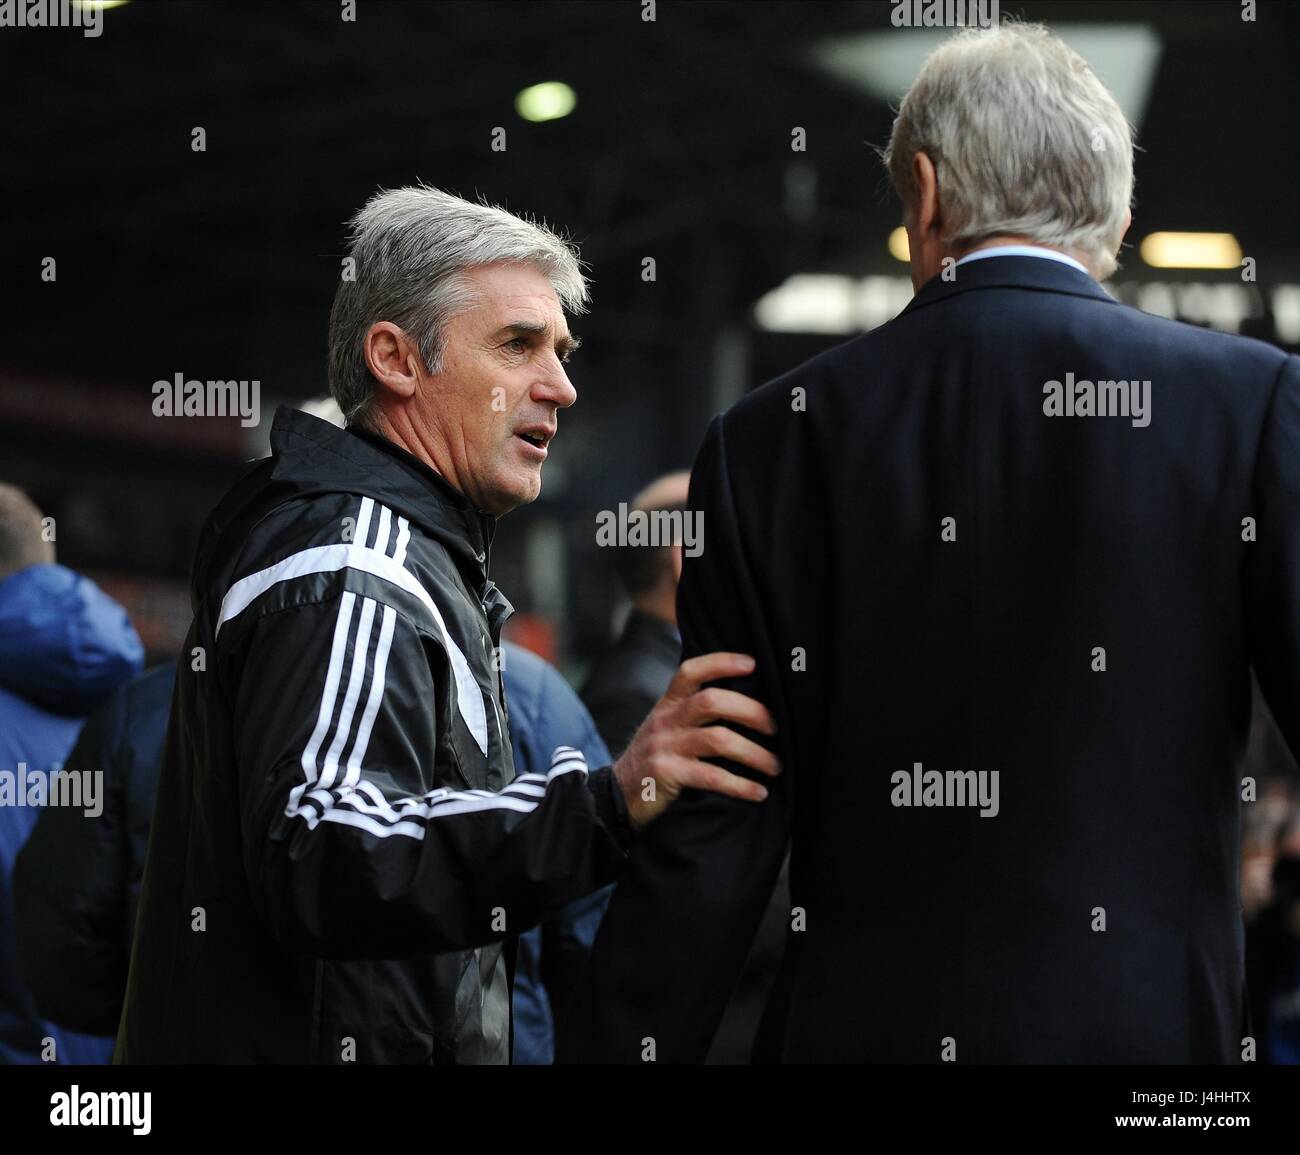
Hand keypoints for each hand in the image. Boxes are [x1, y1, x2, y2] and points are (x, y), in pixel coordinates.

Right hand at [612, 652, 779, 826]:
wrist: (618, 795)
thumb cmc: (656, 757)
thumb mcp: (667, 726)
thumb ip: (693, 711)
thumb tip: (746, 701)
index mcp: (668, 704)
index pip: (691, 671)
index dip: (721, 663)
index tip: (752, 664)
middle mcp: (666, 720)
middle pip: (712, 702)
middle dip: (751, 712)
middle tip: (776, 729)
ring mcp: (664, 746)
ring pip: (717, 740)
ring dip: (754, 753)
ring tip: (775, 766)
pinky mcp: (666, 774)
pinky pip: (711, 776)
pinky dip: (740, 785)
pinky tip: (758, 792)